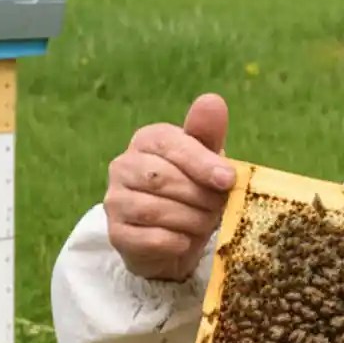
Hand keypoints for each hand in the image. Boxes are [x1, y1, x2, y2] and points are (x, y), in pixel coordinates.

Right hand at [104, 94, 234, 281]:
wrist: (174, 237)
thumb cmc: (194, 189)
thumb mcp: (206, 159)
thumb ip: (208, 132)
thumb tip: (212, 100)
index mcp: (147, 141)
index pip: (172, 144)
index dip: (202, 163)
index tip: (228, 180)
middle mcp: (123, 166)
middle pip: (164, 179)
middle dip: (201, 196)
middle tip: (220, 207)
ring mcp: (115, 201)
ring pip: (157, 210)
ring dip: (192, 220)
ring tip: (206, 223)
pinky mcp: (116, 234)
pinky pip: (151, 239)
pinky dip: (177, 242)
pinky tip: (185, 240)